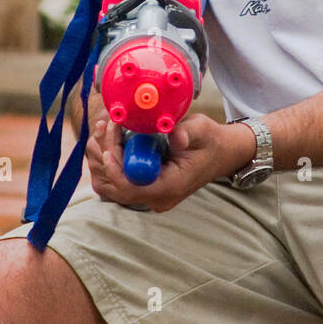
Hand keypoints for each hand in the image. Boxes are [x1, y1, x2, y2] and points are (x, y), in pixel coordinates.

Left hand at [86, 113, 247, 212]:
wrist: (220, 153)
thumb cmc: (211, 140)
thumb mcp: (202, 130)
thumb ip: (188, 132)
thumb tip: (175, 136)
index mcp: (171, 186)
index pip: (132, 190)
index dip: (115, 171)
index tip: (111, 148)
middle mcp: (157, 197)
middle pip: (116, 187)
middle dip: (105, 156)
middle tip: (105, 125)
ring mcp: (150, 195)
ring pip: (112, 185)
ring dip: (102, 157)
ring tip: (104, 127)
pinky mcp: (145, 187)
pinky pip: (118, 180)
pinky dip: (109, 160)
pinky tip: (108, 138)